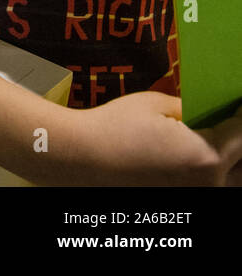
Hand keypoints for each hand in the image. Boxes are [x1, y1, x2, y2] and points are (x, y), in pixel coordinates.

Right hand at [68, 93, 241, 185]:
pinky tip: (190, 160)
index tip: (237, 105)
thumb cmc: (114, 126)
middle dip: (236, 142)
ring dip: (227, 162)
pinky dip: (208, 174)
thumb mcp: (156, 104)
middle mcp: (208, 184)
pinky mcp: (177, 202)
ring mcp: (194, 197)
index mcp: (207, 156)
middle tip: (225, 124)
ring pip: (228, 181)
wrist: (79, 156)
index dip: (241, 116)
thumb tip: (206, 111)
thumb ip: (190, 109)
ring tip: (211, 143)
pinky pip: (206, 187)